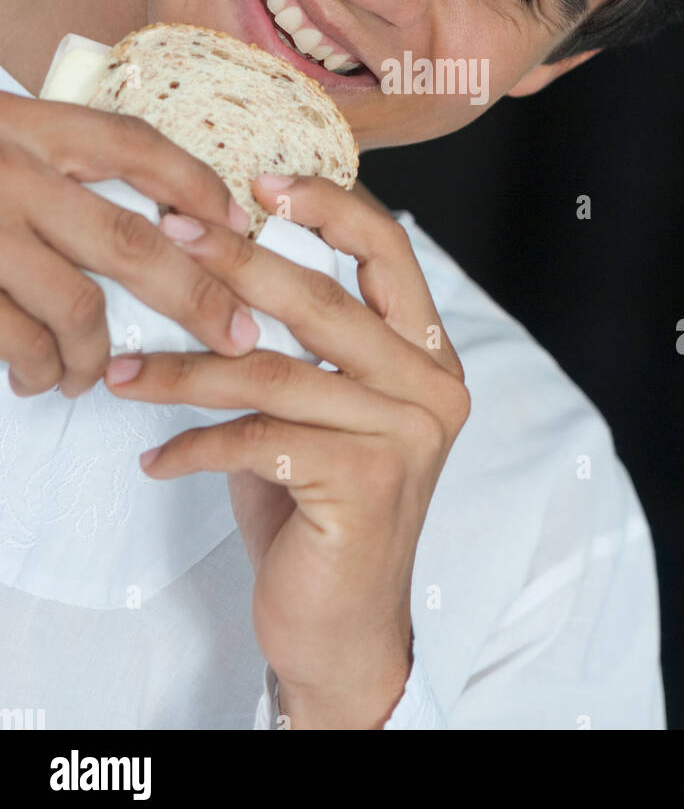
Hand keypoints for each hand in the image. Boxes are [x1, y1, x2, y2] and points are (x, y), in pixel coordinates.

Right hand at [0, 91, 257, 398]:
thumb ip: (49, 160)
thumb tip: (153, 216)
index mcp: (26, 125)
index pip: (132, 143)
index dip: (195, 182)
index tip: (239, 222)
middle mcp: (8, 170)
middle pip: (129, 238)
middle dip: (197, 294)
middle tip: (238, 335)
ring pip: (73, 307)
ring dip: (99, 354)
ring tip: (97, 374)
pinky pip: (15, 340)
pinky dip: (39, 368)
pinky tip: (39, 378)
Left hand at [104, 175, 470, 728]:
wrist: (345, 627)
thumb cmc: (324, 510)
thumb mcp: (325, 414)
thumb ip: (307, 347)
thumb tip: (225, 265)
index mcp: (429, 356)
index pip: (390, 251)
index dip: (327, 206)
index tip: (258, 181)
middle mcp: (432, 388)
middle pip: (322, 300)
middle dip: (234, 261)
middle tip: (169, 238)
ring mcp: (406, 435)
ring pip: (274, 372)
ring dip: (185, 370)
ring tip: (126, 373)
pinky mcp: (365, 482)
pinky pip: (256, 439)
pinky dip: (193, 445)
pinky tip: (157, 458)